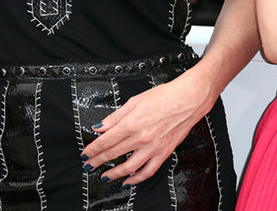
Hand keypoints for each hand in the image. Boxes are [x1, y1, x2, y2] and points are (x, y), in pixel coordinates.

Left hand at [80, 69, 212, 185]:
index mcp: (132, 123)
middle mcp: (141, 138)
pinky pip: (147, 171)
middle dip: (98, 161)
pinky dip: (136, 179)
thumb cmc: (166, 95)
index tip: (86, 153)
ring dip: (113, 174)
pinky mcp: (163, 152)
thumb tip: (101, 126)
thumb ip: (116, 116)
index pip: (105, 141)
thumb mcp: (136, 100)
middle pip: (113, 154)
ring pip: (128, 167)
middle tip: (89, 165)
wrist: (190, 98)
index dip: (92, 149)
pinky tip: (128, 181)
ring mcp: (153, 147)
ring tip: (104, 176)